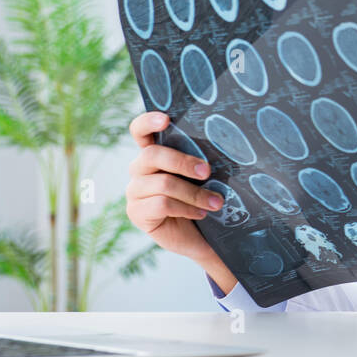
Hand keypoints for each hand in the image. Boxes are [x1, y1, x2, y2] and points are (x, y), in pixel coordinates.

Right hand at [125, 112, 234, 289]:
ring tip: (216, 203)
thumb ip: (200, 160)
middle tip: (207, 171)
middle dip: (183, 162)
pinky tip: (200, 214)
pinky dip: (186, 208)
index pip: (140, 131)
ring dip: (194, 193)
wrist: (203, 238)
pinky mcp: (136, 213)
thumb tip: (222, 142)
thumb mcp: (204, 177)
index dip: (148, 122)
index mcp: (154, 154)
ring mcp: (135, 191)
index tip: (166, 119)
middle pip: (152, 155)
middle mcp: (139, 170)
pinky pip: (162, 204)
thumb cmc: (204, 199)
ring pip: (163, 183)